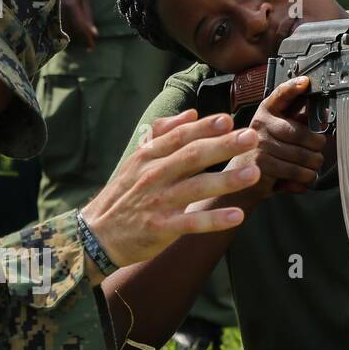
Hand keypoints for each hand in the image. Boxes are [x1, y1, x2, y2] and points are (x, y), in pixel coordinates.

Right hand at [29, 0, 97, 49]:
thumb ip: (88, 15)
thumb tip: (94, 34)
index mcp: (71, 6)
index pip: (81, 29)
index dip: (87, 40)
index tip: (91, 48)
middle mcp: (58, 11)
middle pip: (70, 34)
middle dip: (77, 37)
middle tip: (83, 38)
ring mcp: (47, 13)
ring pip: (59, 33)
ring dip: (67, 35)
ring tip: (71, 31)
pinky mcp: (40, 14)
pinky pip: (50, 29)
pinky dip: (57, 32)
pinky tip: (60, 28)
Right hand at [81, 110, 259, 268]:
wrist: (96, 235)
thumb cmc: (121, 197)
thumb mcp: (135, 161)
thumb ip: (162, 135)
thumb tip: (190, 114)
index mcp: (148, 157)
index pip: (180, 137)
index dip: (205, 127)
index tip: (228, 120)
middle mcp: (153, 176)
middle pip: (192, 156)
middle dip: (223, 146)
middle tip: (250, 138)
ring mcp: (157, 202)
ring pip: (195, 187)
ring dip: (225, 179)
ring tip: (253, 173)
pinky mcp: (159, 228)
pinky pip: (191, 223)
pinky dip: (214, 219)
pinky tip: (237, 216)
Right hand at [223, 75, 327, 203]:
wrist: (239, 182)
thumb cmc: (265, 155)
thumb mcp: (278, 134)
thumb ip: (298, 123)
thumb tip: (323, 117)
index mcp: (266, 112)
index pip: (281, 95)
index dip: (293, 88)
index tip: (305, 82)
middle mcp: (261, 125)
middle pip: (302, 133)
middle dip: (317, 146)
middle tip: (317, 152)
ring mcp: (260, 145)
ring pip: (304, 155)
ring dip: (313, 165)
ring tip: (309, 167)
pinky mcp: (262, 164)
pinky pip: (297, 171)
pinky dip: (305, 178)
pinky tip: (301, 178)